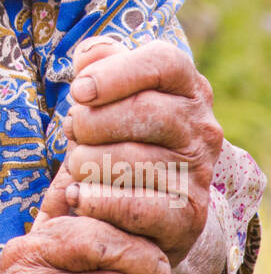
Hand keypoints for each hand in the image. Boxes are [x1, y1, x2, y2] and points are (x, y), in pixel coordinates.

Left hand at [41, 38, 223, 267]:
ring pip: (137, 160)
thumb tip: (88, 55)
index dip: (116, 72)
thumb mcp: (109, 96)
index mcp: (186, 87)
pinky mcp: (187, 217)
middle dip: (94, 121)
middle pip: (146, 110)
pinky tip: (77, 195)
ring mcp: (199, 174)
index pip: (163, 62)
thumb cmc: (119, 138)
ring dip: (89, 162)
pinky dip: (98, 201)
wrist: (145, 209)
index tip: (79, 90)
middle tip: (72, 131)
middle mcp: (201, 128)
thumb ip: (99, 65)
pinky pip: (137, 207)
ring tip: (75, 166)